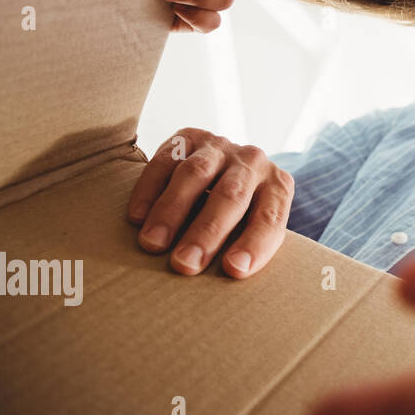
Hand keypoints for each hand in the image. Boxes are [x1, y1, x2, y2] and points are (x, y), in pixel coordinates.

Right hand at [126, 127, 292, 277]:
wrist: (223, 170)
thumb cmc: (240, 215)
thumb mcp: (254, 227)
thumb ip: (246, 245)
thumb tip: (229, 277)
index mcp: (277, 187)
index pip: (270, 218)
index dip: (254, 244)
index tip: (233, 270)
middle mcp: (253, 162)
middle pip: (232, 195)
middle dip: (207, 232)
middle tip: (184, 264)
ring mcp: (220, 147)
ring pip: (195, 174)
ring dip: (172, 211)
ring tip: (153, 244)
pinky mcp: (188, 138)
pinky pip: (165, 161)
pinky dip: (149, 189)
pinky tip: (136, 217)